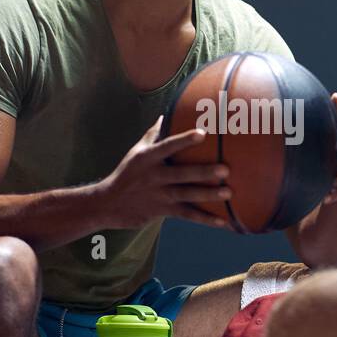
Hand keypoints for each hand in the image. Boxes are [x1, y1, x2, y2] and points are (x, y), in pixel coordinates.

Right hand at [99, 117, 230, 228]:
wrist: (108, 203)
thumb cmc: (127, 173)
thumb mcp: (136, 152)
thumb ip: (153, 134)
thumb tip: (165, 115)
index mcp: (149, 158)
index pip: (168, 146)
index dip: (185, 140)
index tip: (203, 133)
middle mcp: (155, 176)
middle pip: (182, 174)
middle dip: (203, 172)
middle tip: (225, 169)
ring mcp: (160, 195)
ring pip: (187, 195)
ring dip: (208, 195)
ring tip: (228, 193)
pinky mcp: (163, 211)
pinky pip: (187, 215)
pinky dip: (205, 219)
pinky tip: (223, 221)